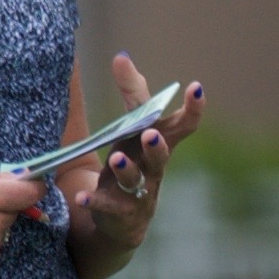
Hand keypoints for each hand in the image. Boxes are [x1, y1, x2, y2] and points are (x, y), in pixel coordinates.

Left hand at [68, 54, 204, 266]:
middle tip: (150, 135)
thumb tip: (123, 55)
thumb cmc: (127, 167)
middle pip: (160, 155)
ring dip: (127, 170)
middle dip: (157, 145)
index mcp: (156, 144)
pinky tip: (82, 200)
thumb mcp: (129, 129)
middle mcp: (152, 168)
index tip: (196, 87)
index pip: (179, 125)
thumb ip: (131, 96)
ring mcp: (138, 194)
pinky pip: (108, 208)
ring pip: (136, 181)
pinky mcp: (120, 216)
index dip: (192, 109)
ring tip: (117, 160)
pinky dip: (96, 203)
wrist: (114, 222)